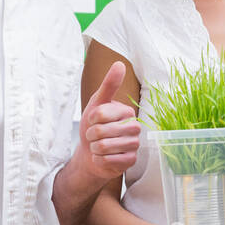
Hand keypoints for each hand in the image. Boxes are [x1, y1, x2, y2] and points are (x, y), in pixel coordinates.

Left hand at [76, 61, 139, 180]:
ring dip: (94, 148)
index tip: (92, 120)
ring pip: (104, 147)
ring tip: (98, 146)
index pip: (101, 114)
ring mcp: (134, 145)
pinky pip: (108, 161)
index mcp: (127, 112)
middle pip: (101, 131)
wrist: (92, 152)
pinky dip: (99, 160)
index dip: (90, 119)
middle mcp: (134, 127)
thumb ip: (109, 85)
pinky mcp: (131, 161)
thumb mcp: (97, 104)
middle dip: (91, 135)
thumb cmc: (94, 127)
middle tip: (94, 136)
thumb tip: (119, 64)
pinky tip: (103, 157)